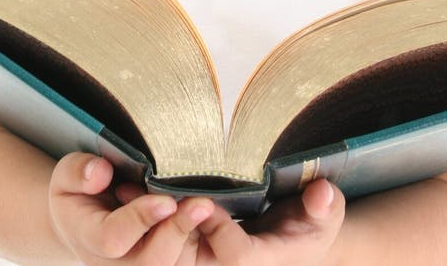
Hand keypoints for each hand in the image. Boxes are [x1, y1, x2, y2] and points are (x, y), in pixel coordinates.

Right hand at [48, 153, 215, 264]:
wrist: (88, 226)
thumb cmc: (81, 197)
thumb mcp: (67, 176)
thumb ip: (78, 171)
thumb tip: (101, 172)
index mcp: (90, 237)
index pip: (112, 238)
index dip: (140, 220)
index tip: (165, 200)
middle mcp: (118, 264)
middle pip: (152, 263)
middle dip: (178, 231)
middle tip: (199, 202)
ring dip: (199, 237)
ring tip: (205, 204)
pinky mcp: (173, 264)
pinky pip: (202, 264)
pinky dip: (217, 246)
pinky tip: (216, 218)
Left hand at [116, 177, 344, 264]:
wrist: (300, 238)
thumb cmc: (314, 223)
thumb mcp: (325, 214)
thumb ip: (324, 205)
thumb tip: (323, 193)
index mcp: (260, 259)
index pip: (234, 256)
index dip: (219, 233)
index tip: (206, 202)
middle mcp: (226, 263)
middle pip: (192, 257)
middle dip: (171, 227)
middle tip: (151, 194)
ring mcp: (207, 256)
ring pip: (170, 249)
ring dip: (148, 221)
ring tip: (125, 189)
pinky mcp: (193, 245)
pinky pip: (162, 236)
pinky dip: (144, 217)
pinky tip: (122, 189)